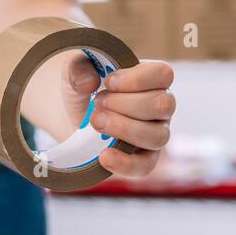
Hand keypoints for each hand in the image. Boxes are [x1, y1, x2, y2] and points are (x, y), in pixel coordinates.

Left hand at [65, 55, 175, 177]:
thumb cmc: (83, 87)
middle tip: (97, 102)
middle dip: (125, 104)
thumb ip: (78, 67)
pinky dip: (124, 163)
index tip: (109, 82)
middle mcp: (160, 106)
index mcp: (151, 79)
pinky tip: (103, 156)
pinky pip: (145, 166)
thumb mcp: (75, 71)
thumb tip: (89, 82)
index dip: (137, 79)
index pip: (164, 74)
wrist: (71, 116)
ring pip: (158, 136)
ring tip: (96, 122)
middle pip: (163, 105)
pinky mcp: (144, 159)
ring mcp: (155, 133)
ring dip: (124, 129)